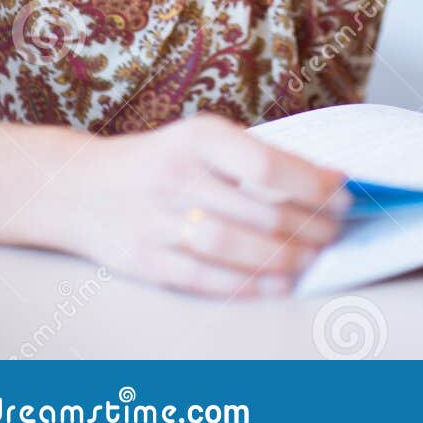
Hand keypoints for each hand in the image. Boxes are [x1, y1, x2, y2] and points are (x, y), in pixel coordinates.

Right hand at [64, 113, 348, 296]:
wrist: (79, 187)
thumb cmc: (161, 160)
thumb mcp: (201, 139)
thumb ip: (252, 157)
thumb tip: (323, 180)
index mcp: (198, 137)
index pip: (267, 165)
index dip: (312, 185)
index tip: (343, 194)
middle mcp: (177, 177)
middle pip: (259, 212)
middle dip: (309, 227)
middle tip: (335, 232)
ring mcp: (157, 221)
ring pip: (235, 249)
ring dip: (284, 259)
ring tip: (313, 258)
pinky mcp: (144, 260)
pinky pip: (205, 279)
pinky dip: (249, 285)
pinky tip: (279, 284)